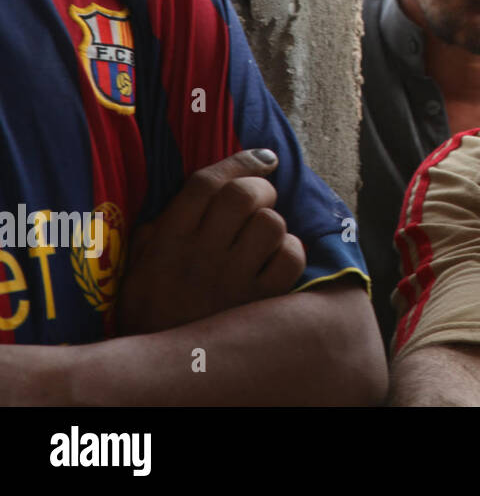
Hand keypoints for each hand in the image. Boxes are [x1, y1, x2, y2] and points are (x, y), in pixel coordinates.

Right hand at [115, 149, 305, 334]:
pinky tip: (276, 262)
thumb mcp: (141, 266)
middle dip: (261, 188)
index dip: (240, 161)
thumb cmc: (154, 311)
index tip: (262, 157)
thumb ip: (163, 226)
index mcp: (168, 241)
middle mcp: (199, 256)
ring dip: (273, 225)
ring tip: (264, 239)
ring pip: (271, 224)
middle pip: (243, 195)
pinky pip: (291, 257)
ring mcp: (231, 280)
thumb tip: (205, 188)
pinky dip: (290, 253)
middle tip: (262, 200)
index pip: (205, 183)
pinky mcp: (259, 302)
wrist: (165, 369)